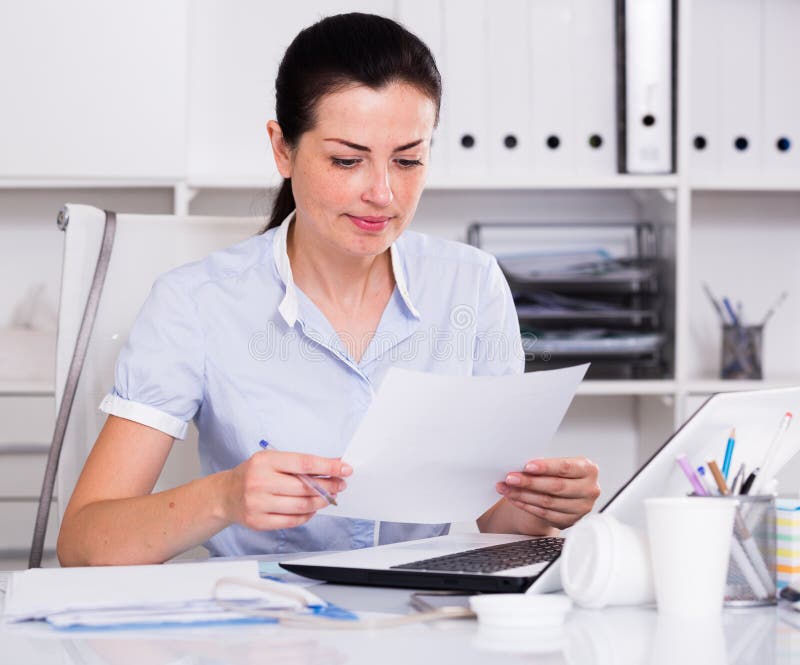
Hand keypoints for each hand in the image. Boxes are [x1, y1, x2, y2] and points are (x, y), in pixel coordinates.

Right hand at [222, 450, 351, 530]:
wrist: (225, 495)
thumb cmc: (254, 474)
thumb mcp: (273, 459)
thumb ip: (301, 463)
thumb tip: (333, 463)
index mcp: (265, 461)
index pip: (304, 463)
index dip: (328, 466)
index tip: (345, 468)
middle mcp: (260, 482)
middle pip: (305, 487)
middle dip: (329, 486)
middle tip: (340, 485)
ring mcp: (258, 503)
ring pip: (301, 506)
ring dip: (320, 502)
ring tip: (328, 497)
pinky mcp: (259, 522)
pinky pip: (292, 521)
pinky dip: (307, 516)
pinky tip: (312, 509)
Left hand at [496, 457, 599, 530]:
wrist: (564, 493)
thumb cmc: (560, 474)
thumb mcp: (558, 465)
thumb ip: (545, 465)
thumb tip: (520, 465)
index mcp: (588, 470)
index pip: (566, 467)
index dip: (545, 467)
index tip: (527, 466)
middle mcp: (589, 489)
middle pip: (556, 486)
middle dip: (530, 482)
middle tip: (511, 478)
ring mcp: (581, 507)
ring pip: (548, 502)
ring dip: (523, 495)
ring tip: (507, 488)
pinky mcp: (570, 521)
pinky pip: (544, 514)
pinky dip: (526, 505)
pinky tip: (515, 498)